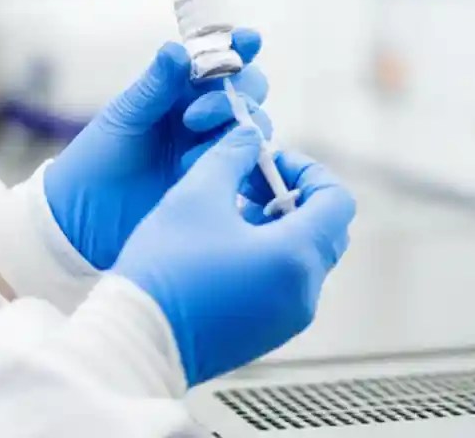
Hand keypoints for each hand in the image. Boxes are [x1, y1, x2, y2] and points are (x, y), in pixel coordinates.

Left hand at [45, 30, 270, 269]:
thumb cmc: (97, 159)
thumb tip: (178, 49)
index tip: (249, 40)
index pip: (217, 61)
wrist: (83, 219)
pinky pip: (248, 165)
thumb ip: (155, 86)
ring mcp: (212, 149)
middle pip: (247, 91)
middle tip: (195, 114)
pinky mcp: (219, 183)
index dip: (238, 48)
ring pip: (251, 126)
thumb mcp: (125, 117)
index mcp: (178, 90)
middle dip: (238, 92)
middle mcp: (202, 115)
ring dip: (232, 126)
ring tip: (188, 145)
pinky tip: (206, 167)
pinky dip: (239, 160)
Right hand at [113, 127, 356, 385]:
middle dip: (294, 196)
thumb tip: (250, 137)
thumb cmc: (164, 269)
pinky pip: (287, 284)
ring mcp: (288, 318)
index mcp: (295, 257)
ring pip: (305, 257)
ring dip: (280, 226)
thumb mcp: (195, 195)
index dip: (308, 170)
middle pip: (326, 229)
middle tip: (252, 182)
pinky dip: (270, 256)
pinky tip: (224, 245)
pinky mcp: (267, 333)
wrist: (137, 338)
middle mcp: (303, 293)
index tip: (269, 161)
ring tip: (232, 211)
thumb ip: (230, 156)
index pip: (337, 200)